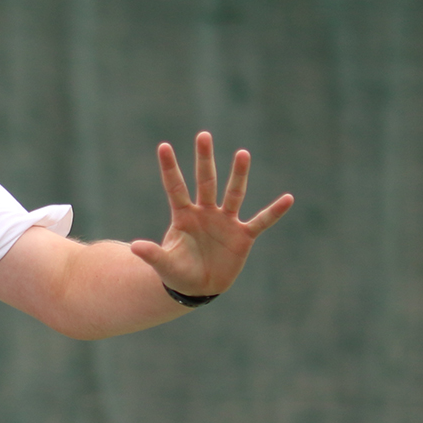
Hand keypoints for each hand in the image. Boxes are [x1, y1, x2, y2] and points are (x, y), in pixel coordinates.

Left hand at [129, 133, 292, 297]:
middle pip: (206, 181)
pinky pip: (261, 221)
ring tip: (242, 153)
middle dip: (204, 160)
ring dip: (238, 175)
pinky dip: (274, 212)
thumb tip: (134, 247)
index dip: (169, 168)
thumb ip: (153, 255)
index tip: (163, 146)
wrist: (200, 288)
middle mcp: (205, 213)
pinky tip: (288, 199)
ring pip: (234, 193)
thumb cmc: (178, 273)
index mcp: (184, 216)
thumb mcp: (165, 265)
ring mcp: (225, 222)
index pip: (175, 187)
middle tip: (203, 135)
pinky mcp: (242, 236)